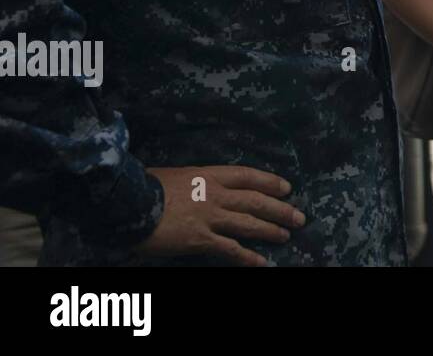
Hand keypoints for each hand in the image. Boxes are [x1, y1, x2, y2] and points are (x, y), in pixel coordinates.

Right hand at [134, 165, 305, 266]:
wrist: (129, 202)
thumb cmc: (147, 186)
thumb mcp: (178, 174)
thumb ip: (197, 182)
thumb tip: (204, 186)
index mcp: (210, 174)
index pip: (249, 176)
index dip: (270, 182)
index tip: (287, 188)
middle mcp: (216, 194)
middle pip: (256, 201)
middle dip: (280, 209)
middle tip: (299, 217)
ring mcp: (211, 217)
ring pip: (249, 224)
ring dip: (271, 230)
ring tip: (287, 235)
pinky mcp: (201, 239)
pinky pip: (230, 249)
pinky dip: (248, 256)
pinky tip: (261, 262)